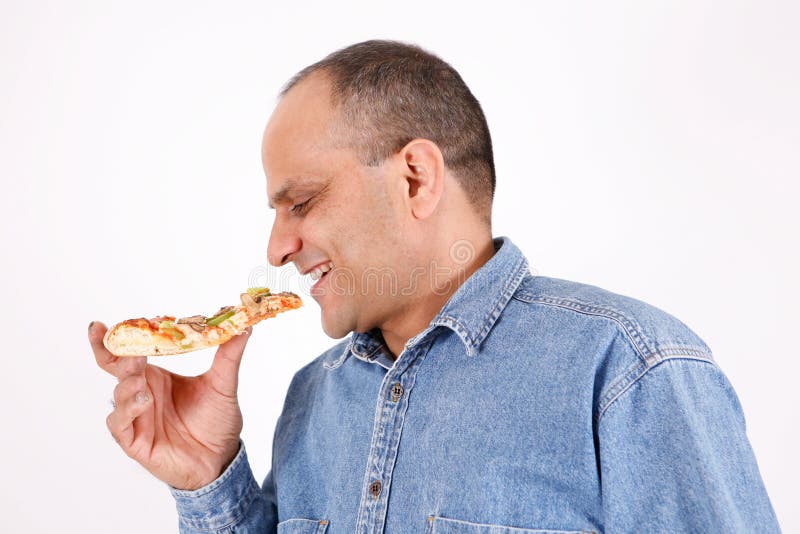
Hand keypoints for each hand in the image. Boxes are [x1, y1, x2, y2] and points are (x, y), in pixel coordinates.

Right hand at [89, 321, 252, 489]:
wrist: (222, 459)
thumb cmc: (216, 422)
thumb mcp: (224, 385)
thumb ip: (229, 356)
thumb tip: (242, 326)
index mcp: (156, 376)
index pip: (126, 354)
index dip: (110, 340)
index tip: (99, 325)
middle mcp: (141, 393)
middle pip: (115, 370)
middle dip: (115, 356)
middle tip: (129, 349)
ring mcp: (136, 418)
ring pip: (118, 395)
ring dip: (126, 384)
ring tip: (141, 381)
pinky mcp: (135, 441)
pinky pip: (119, 424)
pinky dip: (126, 412)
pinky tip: (143, 402)